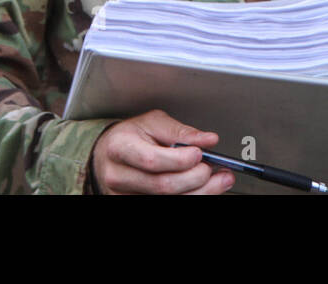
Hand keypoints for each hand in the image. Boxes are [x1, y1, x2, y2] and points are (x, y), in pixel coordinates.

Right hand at [90, 109, 233, 194]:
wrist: (108, 155)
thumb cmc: (130, 136)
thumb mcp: (152, 123)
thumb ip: (180, 132)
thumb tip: (208, 140)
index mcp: (120, 147)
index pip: (152, 160)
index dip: (180, 160)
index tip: (199, 153)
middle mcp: (118, 175)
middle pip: (163, 186)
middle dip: (195, 178)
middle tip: (213, 168)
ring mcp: (124, 195)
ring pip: (169, 200)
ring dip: (201, 192)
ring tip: (219, 180)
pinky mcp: (133, 203)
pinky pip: (167, 204)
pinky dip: (190, 197)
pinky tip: (203, 189)